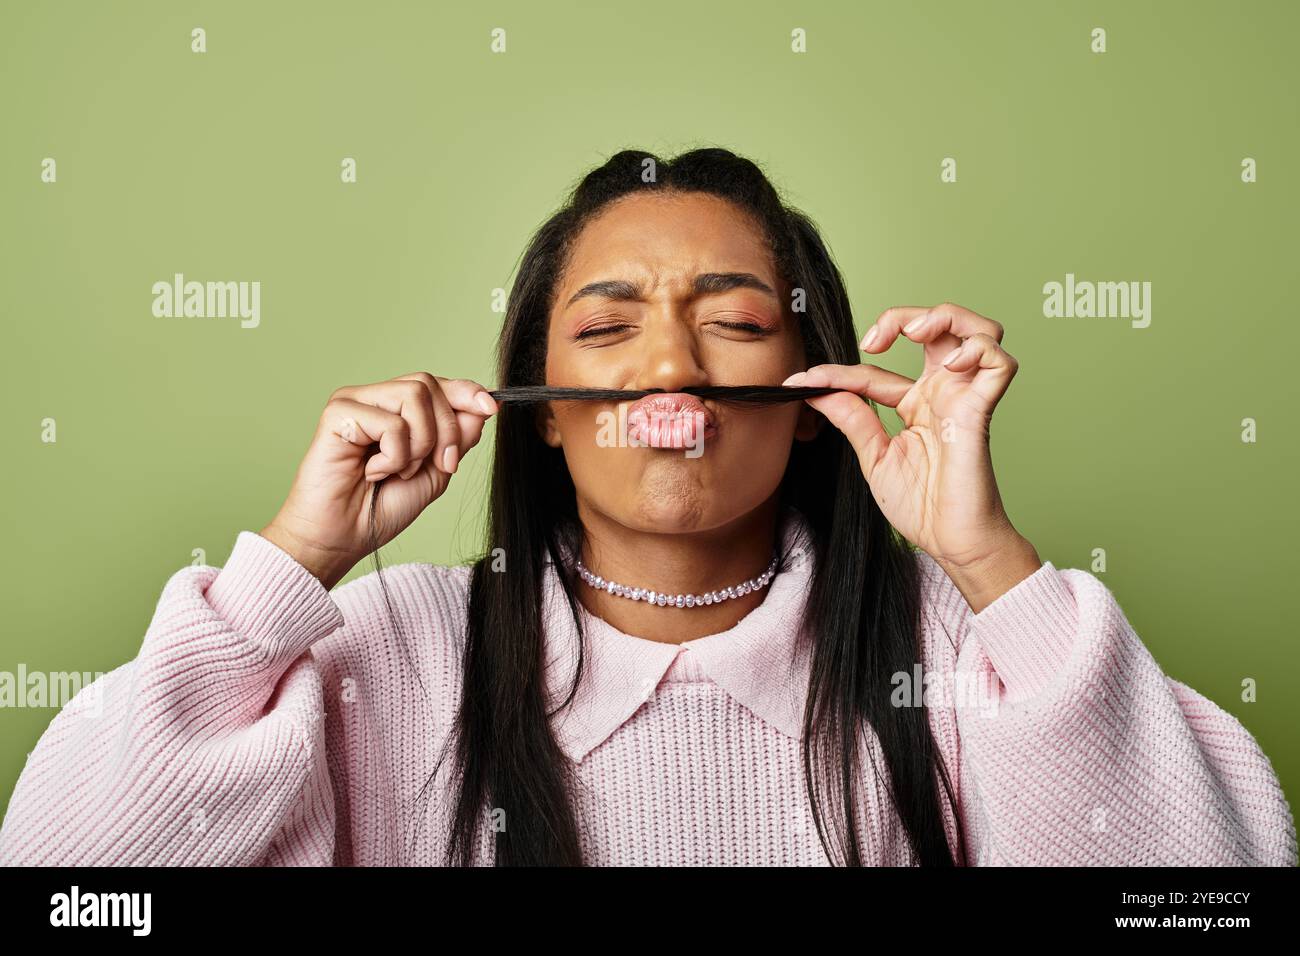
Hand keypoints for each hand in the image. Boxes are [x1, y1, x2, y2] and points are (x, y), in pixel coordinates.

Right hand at [259, 372, 497, 589]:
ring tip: (397, 471)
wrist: (343, 538)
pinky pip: (391, 422)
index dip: (466, 392)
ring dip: (420, 444)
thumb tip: (483, 405)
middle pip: (428, 384)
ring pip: (413, 395)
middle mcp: (374, 399)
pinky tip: (372, 473)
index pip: (437, 385)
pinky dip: (394, 456)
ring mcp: (354, 402)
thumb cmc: (381, 508)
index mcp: (396, 409)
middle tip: (440, 465)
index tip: (491, 407)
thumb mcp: (435, 473)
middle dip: (447, 429)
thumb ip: (457, 439)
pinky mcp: (338, 414)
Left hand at [783, 303, 1039, 610]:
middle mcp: (943, 394)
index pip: (874, 372)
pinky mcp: (982, 411)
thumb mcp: (874, 456)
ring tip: (918, 335)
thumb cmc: (922, 506)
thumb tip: (818, 391)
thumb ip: (852, 418)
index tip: (801, 382)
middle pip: (940, 326)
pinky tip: (949, 364)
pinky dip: (977, 349)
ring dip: (948, 319)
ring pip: (979, 330)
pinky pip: (999, 362)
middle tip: (874, 341)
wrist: (949, 542)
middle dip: (907, 316)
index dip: (836, 372)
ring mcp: (964, 399)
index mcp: (917, 404)